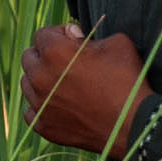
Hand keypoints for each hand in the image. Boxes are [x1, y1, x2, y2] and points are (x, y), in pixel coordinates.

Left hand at [20, 22, 151, 157]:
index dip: (60, 34)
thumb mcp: (117, 43)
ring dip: (41, 80)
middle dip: (45, 55)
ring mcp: (39, 103)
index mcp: (54, 52)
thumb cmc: (128, 80)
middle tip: (67, 62)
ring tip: (65, 84)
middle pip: (29, 57)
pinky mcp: (43, 125)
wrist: (134, 125)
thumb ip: (89, 35)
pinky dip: (42, 106)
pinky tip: (59, 104)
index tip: (74, 41)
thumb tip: (74, 37)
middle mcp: (39, 76)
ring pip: (27, 83)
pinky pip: (30, 110)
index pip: (42, 35)